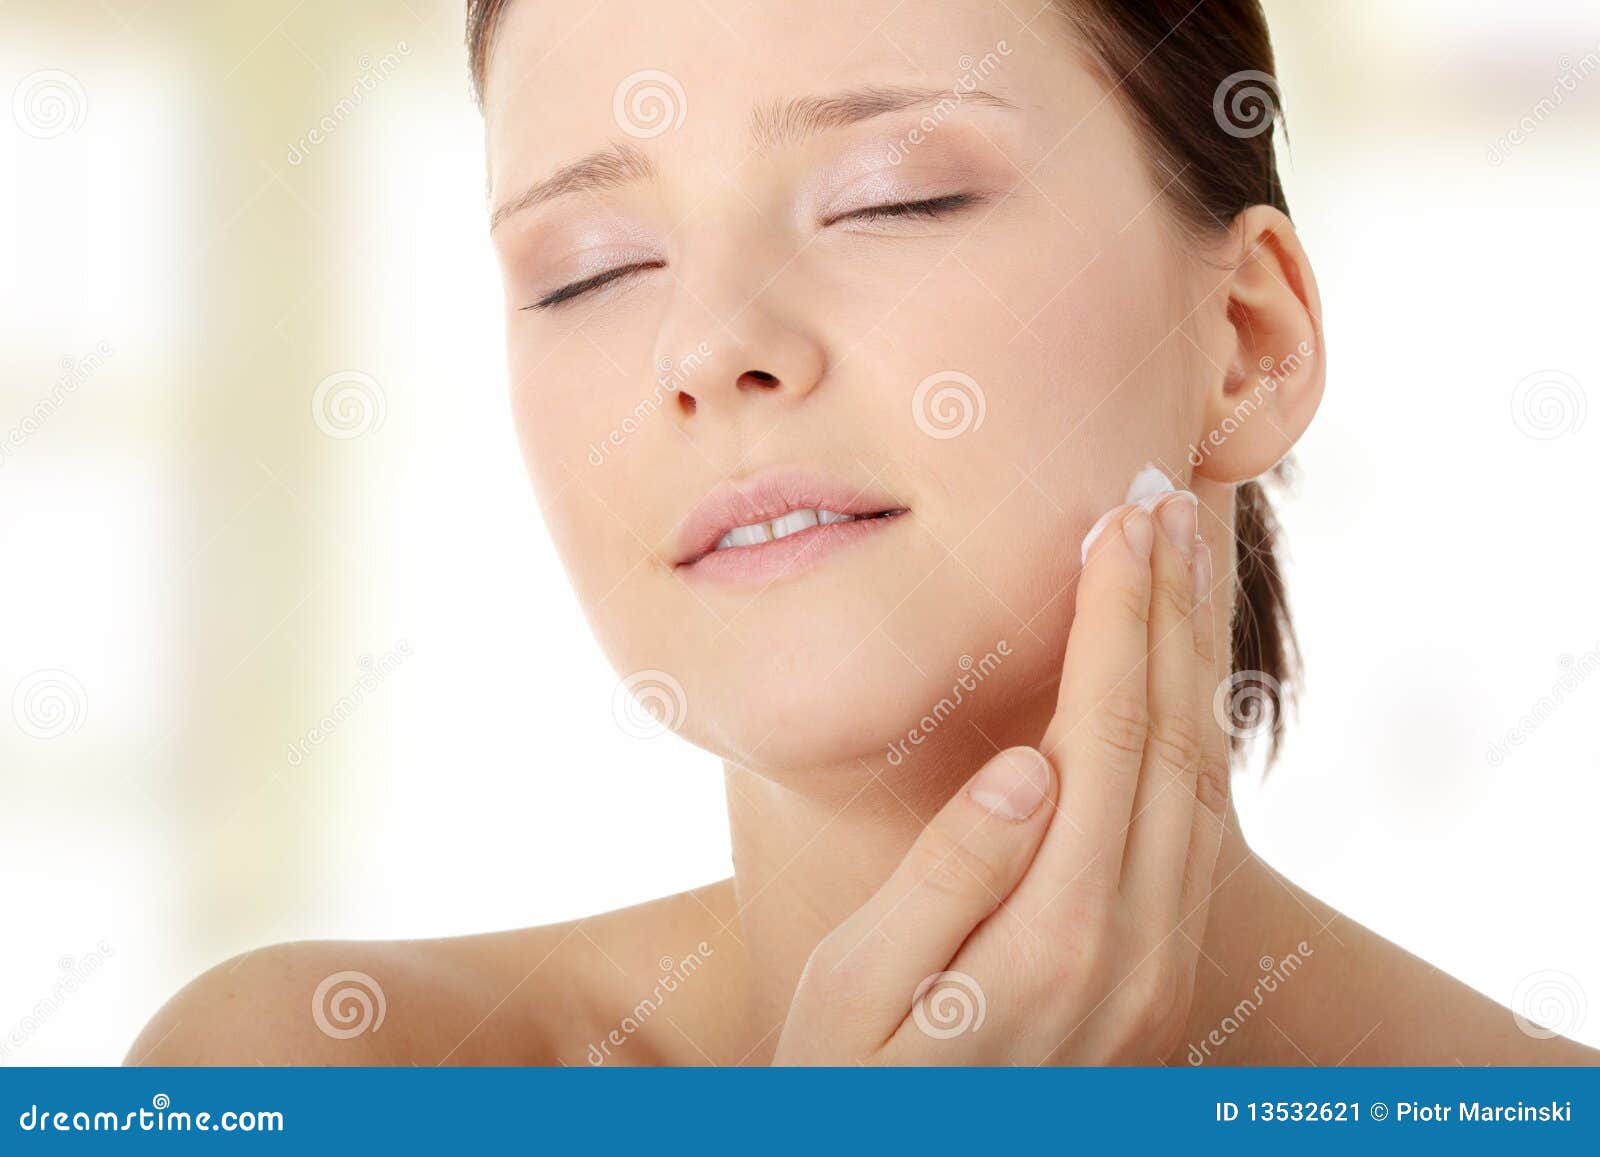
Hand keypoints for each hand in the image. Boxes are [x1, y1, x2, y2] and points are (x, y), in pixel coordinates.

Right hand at [773, 491, 1228, 1064]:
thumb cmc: (852, 1087)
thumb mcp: (860, 991)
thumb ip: (950, 879)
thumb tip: (1027, 764)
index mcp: (1056, 937)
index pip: (1104, 734)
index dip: (1115, 618)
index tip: (1117, 520)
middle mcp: (1134, 949)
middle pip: (1172, 741)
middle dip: (1169, 611)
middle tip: (1163, 502)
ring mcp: (1161, 969)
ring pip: (1202, 782)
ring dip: (1192, 661)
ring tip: (1181, 564)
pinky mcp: (1161, 978)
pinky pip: (1199, 834)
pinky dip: (1196, 736)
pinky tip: (1177, 683)